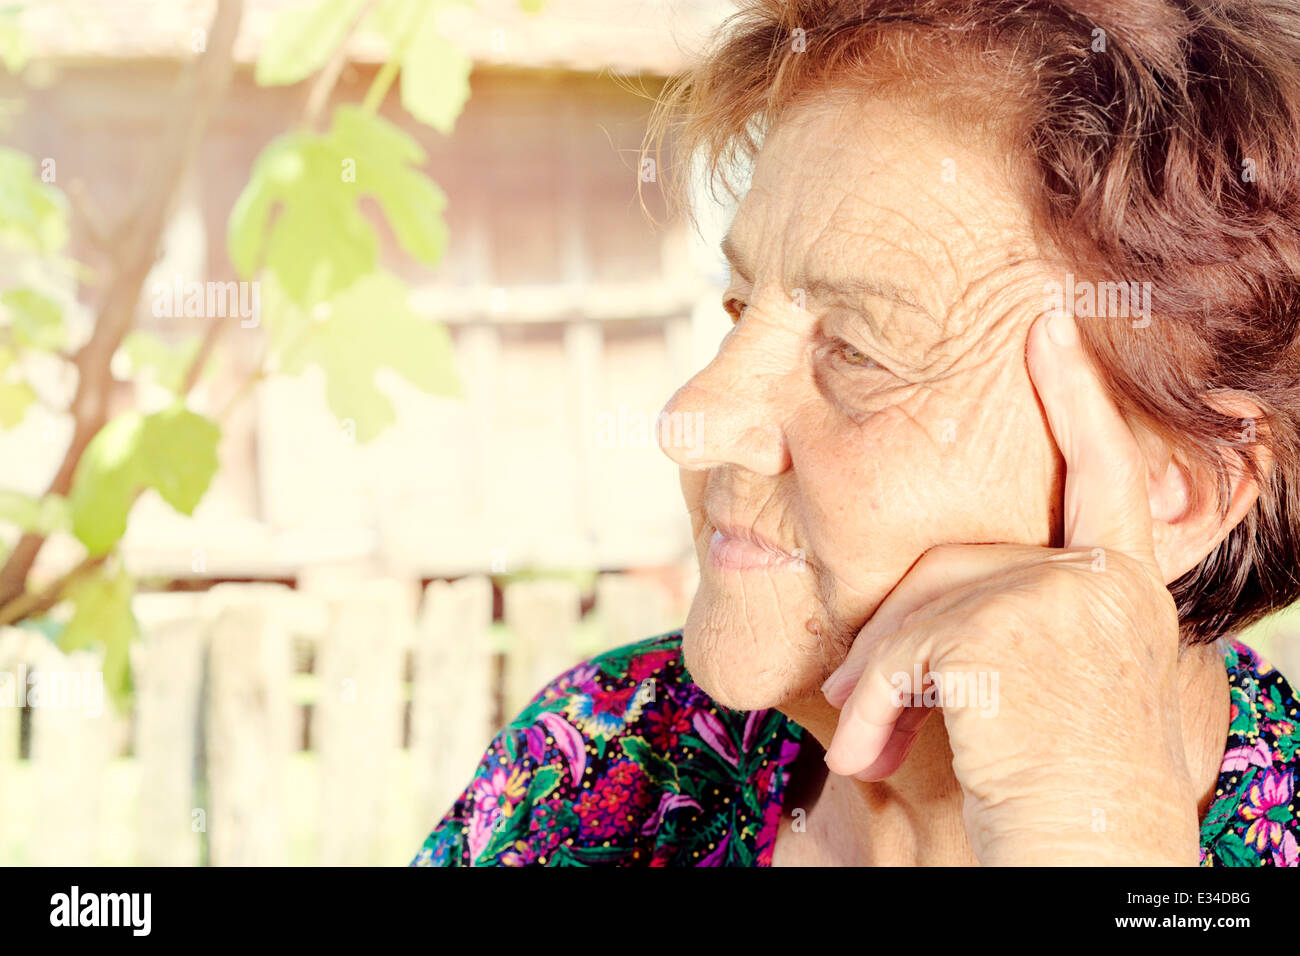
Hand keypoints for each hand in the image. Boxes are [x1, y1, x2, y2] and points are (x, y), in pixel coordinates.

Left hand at [819, 310, 1200, 865]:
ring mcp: (1062, 600)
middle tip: (856, 706)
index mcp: (1120, 591)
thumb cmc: (1058, 791)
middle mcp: (1104, 585)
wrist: (1090, 855)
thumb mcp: (1037, 693)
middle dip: (895, 637)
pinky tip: (866, 758)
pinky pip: (906, 650)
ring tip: (864, 749)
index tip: (1051, 328)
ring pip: (922, 607)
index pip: (1106, 478)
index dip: (1079, 400)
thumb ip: (993, 628)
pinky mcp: (1010, 628)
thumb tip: (881, 633)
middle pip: (958, 562)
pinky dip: (871, 707)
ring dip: (876, 685)